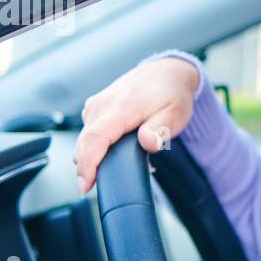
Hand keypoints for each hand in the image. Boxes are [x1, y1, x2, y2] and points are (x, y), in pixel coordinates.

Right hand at [72, 56, 200, 194]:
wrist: (165, 73)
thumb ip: (161, 130)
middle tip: (96, 187)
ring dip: (91, 158)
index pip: (95, 139)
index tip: (85, 185)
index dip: (87, 165)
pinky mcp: (94, 109)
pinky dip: (95, 147)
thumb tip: (148, 143)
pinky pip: (88, 133)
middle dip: (85, 169)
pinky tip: (112, 153)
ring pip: (84, 140)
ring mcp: (95, 106)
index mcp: (122, 107)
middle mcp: (103, 105)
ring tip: (113, 168)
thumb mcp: (176, 114)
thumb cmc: (171, 94)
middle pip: (84, 144)